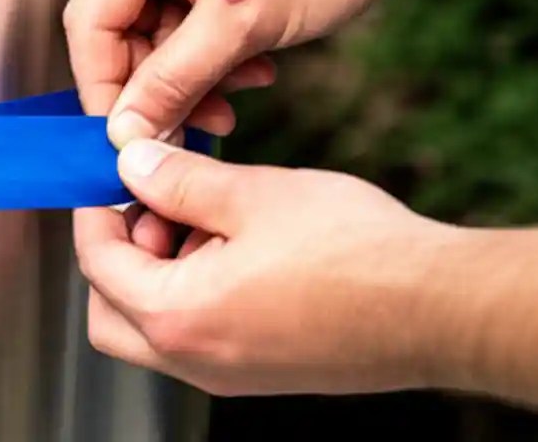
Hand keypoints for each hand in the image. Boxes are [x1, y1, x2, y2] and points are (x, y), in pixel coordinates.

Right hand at [63, 0, 413, 144]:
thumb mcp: (240, 27)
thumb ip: (171, 84)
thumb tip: (125, 132)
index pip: (91, 21)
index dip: (104, 88)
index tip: (123, 139)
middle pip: (121, 25)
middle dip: (158, 84)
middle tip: (186, 130)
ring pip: (157, 23)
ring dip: (190, 72)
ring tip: (231, 104)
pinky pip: (184, 6)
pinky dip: (210, 46)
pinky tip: (249, 68)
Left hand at [74, 139, 459, 396]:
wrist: (440, 308)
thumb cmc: (355, 253)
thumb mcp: (252, 195)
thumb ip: (177, 181)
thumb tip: (131, 164)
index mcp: (177, 317)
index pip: (99, 264)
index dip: (97, 210)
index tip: (108, 176)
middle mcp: (194, 360)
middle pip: (111, 311)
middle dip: (120, 251)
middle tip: (154, 201)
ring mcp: (228, 374)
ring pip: (154, 326)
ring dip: (161, 269)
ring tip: (209, 215)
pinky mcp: (261, 371)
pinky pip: (200, 334)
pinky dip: (196, 290)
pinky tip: (240, 245)